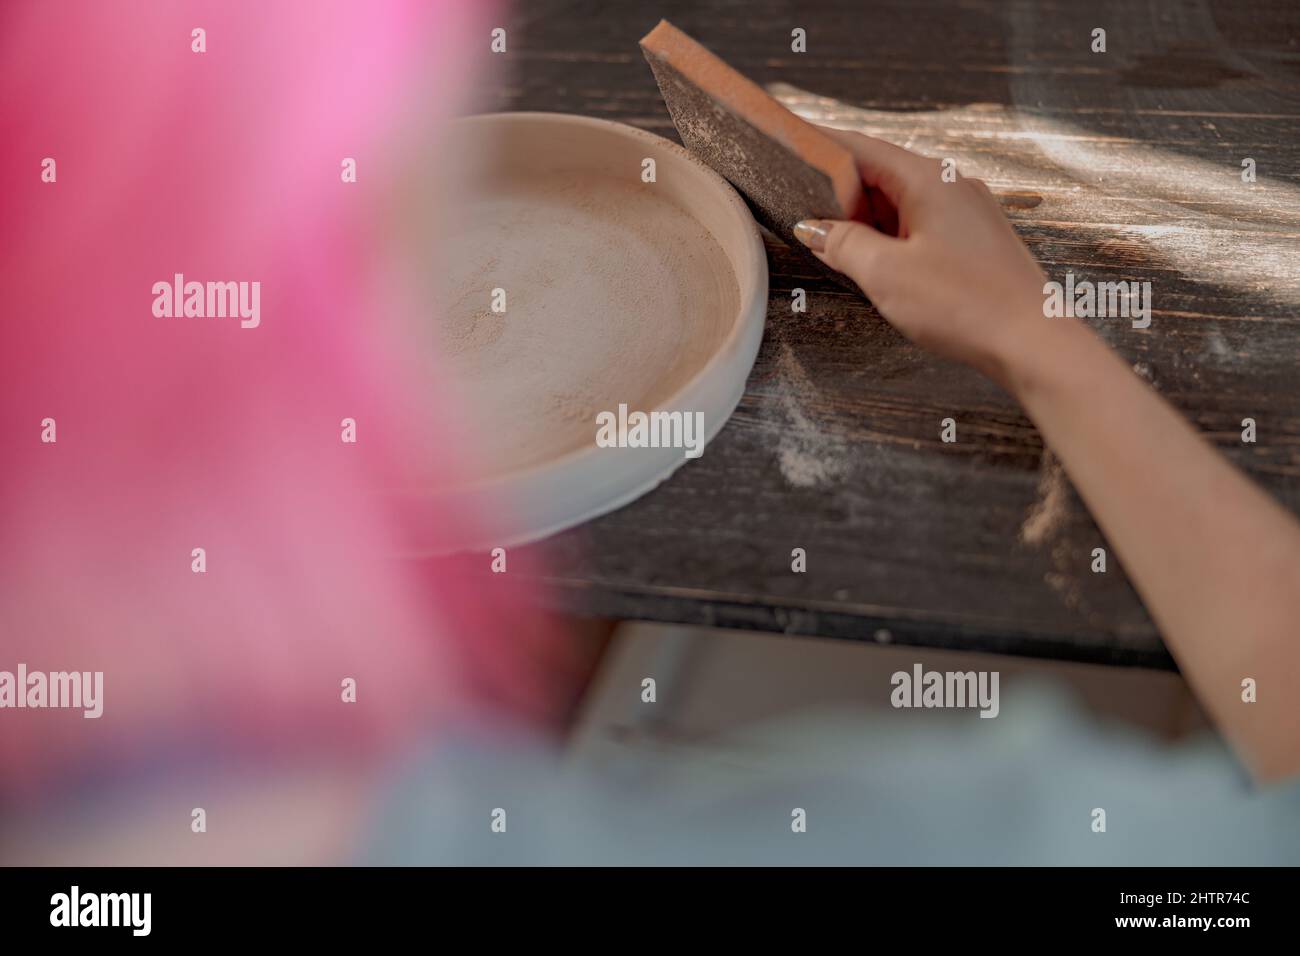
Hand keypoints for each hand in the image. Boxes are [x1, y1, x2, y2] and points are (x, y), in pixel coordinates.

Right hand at [793, 128, 1048, 387]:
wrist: (1032, 341)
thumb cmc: (968, 305)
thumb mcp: (885, 274)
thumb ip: (842, 243)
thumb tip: (814, 228)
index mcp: (929, 178)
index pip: (860, 147)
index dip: (818, 148)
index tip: (788, 148)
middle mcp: (952, 185)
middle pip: (880, 174)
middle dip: (838, 196)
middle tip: (804, 217)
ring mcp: (967, 212)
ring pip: (901, 204)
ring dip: (865, 224)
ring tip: (837, 250)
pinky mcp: (974, 240)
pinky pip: (921, 226)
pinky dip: (891, 239)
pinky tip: (878, 266)